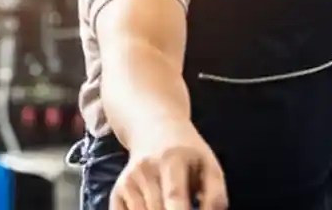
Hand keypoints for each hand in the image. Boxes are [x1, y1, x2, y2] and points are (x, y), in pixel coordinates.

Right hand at [112, 123, 227, 209]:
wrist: (154, 130)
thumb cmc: (188, 154)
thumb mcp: (209, 166)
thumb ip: (215, 196)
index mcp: (172, 160)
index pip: (174, 195)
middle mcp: (145, 169)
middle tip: (182, 206)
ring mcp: (128, 181)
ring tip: (168, 203)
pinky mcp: (117, 192)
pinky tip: (152, 205)